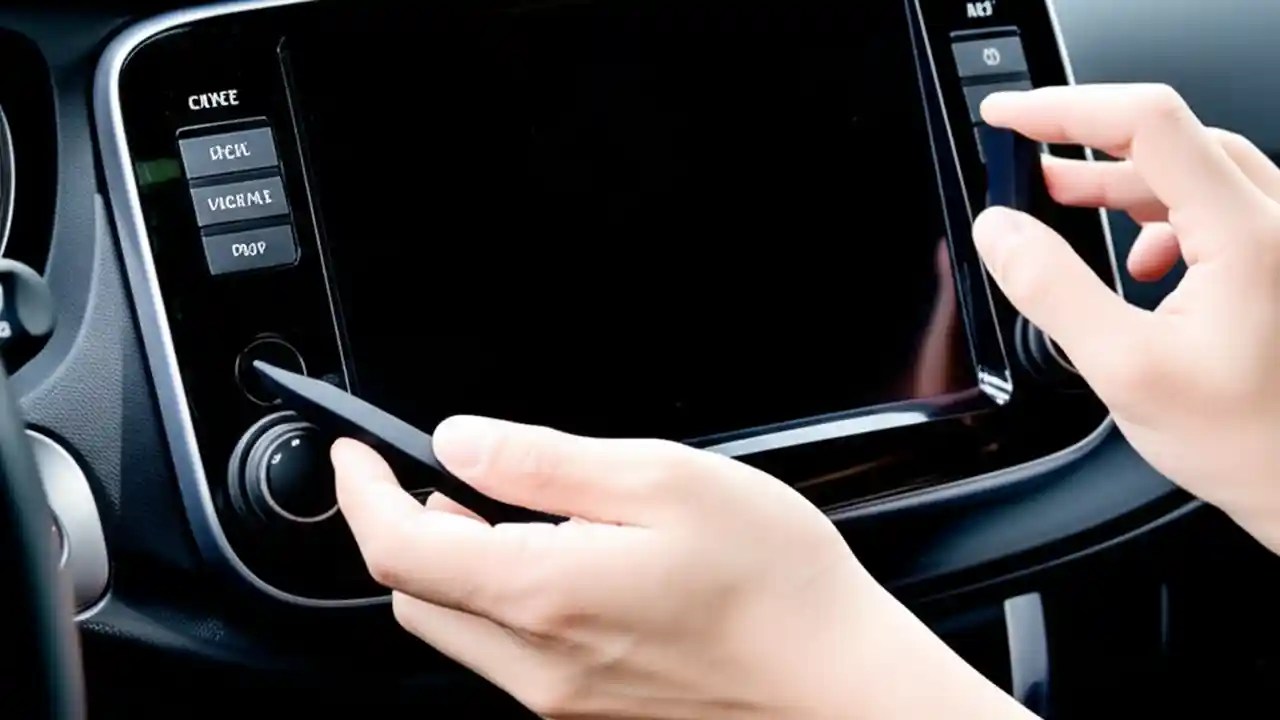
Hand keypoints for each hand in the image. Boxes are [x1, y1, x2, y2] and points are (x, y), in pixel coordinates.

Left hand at [332, 417, 1034, 718]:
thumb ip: (545, 462)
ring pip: (454, 625)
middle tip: (447, 471)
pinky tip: (560, 561)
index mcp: (543, 592)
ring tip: (512, 510)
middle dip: (405, 524)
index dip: (359, 491)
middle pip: (414, 593)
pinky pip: (503, 651)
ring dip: (451, 562)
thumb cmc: (774, 582)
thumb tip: (460, 442)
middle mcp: (534, 661)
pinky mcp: (584, 708)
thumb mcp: (662, 480)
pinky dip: (497, 597)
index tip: (355, 452)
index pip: (397, 547)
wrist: (838, 684)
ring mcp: (557, 696)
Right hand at [973, 83, 1279, 551]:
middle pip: (1169, 140)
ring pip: (1193, 170)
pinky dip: (1160, 215)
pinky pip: (1215, 204)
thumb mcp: (1125, 369)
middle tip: (1025, 168)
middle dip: (1087, 149)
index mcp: (1247, 235)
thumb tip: (1000, 231)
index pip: (1147, 123)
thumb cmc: (1248, 442)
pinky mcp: (1279, 260)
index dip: (1067, 109)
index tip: (1009, 117)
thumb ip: (1053, 289)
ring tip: (1065, 208)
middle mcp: (1277, 222)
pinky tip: (1138, 264)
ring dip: (1122, 184)